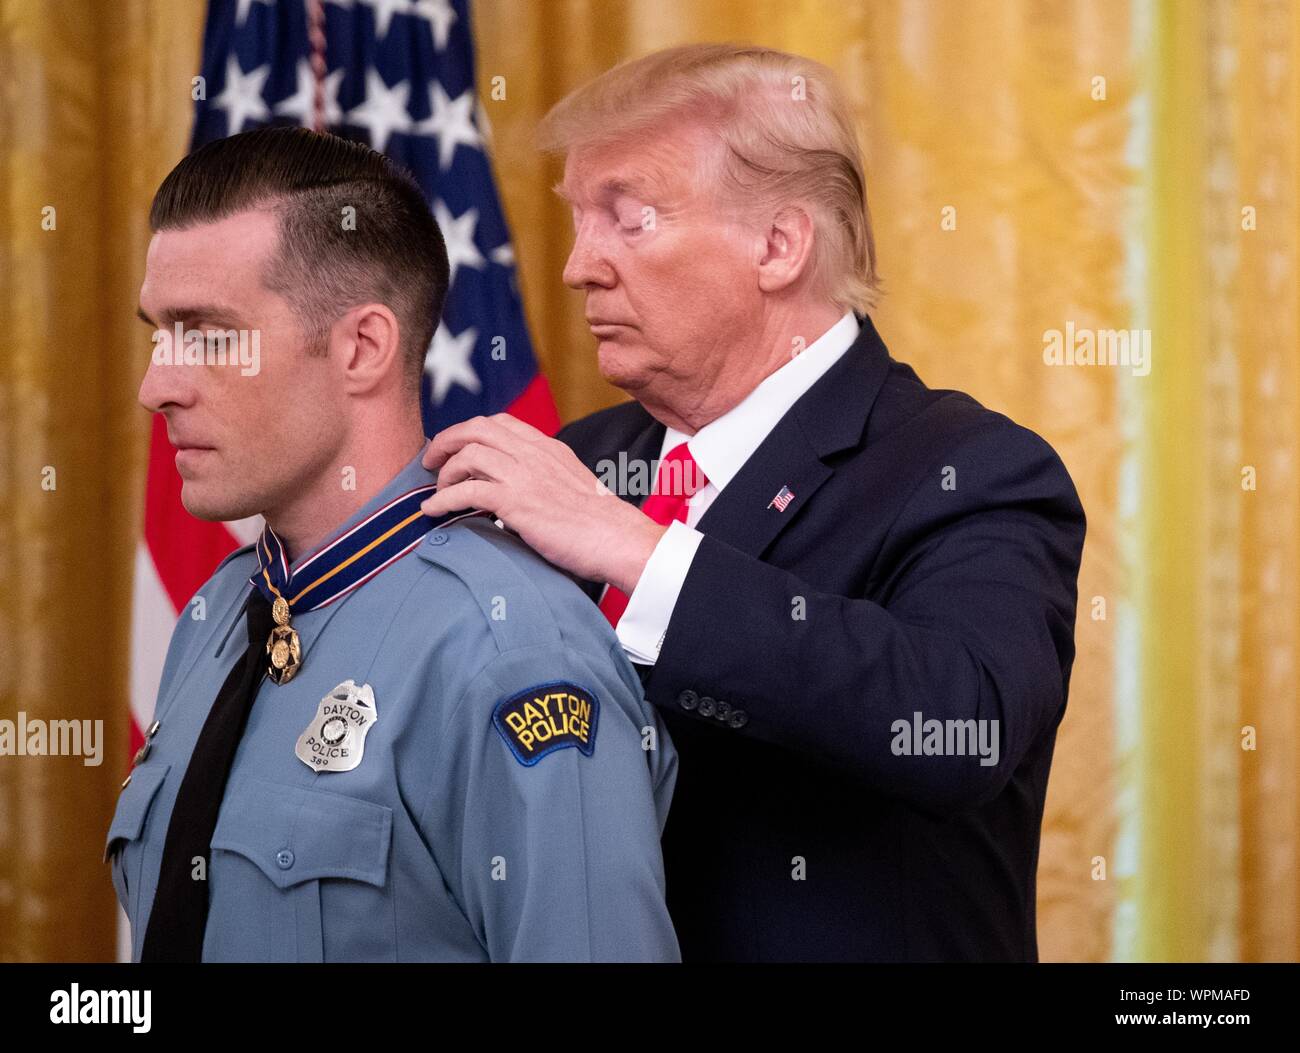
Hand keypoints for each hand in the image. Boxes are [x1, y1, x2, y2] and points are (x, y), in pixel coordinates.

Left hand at [421, 414, 666, 592]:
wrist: (619, 539)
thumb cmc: (600, 523)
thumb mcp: (572, 484)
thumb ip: (546, 477)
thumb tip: (522, 490)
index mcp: (548, 447)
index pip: (500, 422)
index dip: (469, 431)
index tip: (455, 448)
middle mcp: (534, 454)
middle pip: (477, 429)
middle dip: (447, 442)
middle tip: (431, 462)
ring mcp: (525, 476)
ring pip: (468, 454)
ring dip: (445, 473)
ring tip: (438, 492)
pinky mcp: (517, 502)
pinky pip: (467, 491)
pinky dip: (443, 501)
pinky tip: (433, 512)